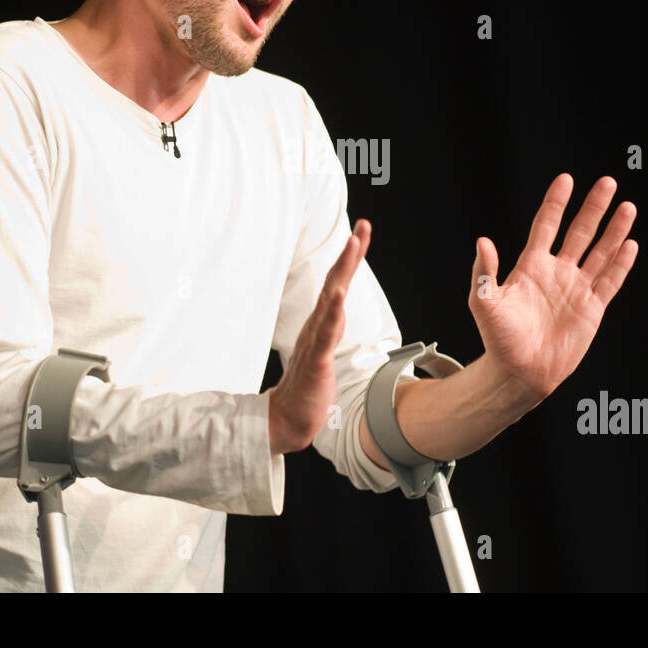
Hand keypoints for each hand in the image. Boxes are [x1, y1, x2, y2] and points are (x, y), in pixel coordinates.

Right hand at [269, 219, 370, 454]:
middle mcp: (316, 326)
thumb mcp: (323, 351)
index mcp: (321, 324)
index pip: (338, 285)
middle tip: (362, 228)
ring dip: (342, 273)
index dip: (350, 260)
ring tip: (352, 248)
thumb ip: (329, 329)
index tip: (361, 234)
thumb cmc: (305, 387)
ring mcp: (314, 341)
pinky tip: (337, 295)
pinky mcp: (315, 360)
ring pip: (331, 301)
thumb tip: (336, 310)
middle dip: (349, 254)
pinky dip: (331, 312)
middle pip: (335, 283)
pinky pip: (325, 333)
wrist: (285, 419)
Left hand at [469, 174, 637, 400]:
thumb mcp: (484, 303)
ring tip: (627, 207)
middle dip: (593, 207)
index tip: (565, 180)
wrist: (520, 372)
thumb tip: (482, 241)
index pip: (546, 226)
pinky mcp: (592, 308)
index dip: (556, 203)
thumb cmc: (498, 339)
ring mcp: (576, 289)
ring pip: (600, 252)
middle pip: (579, 232)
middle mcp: (556, 273)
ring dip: (614, 230)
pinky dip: (621, 264)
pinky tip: (630, 244)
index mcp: (531, 266)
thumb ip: (484, 272)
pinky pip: (610, 281)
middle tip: (607, 183)